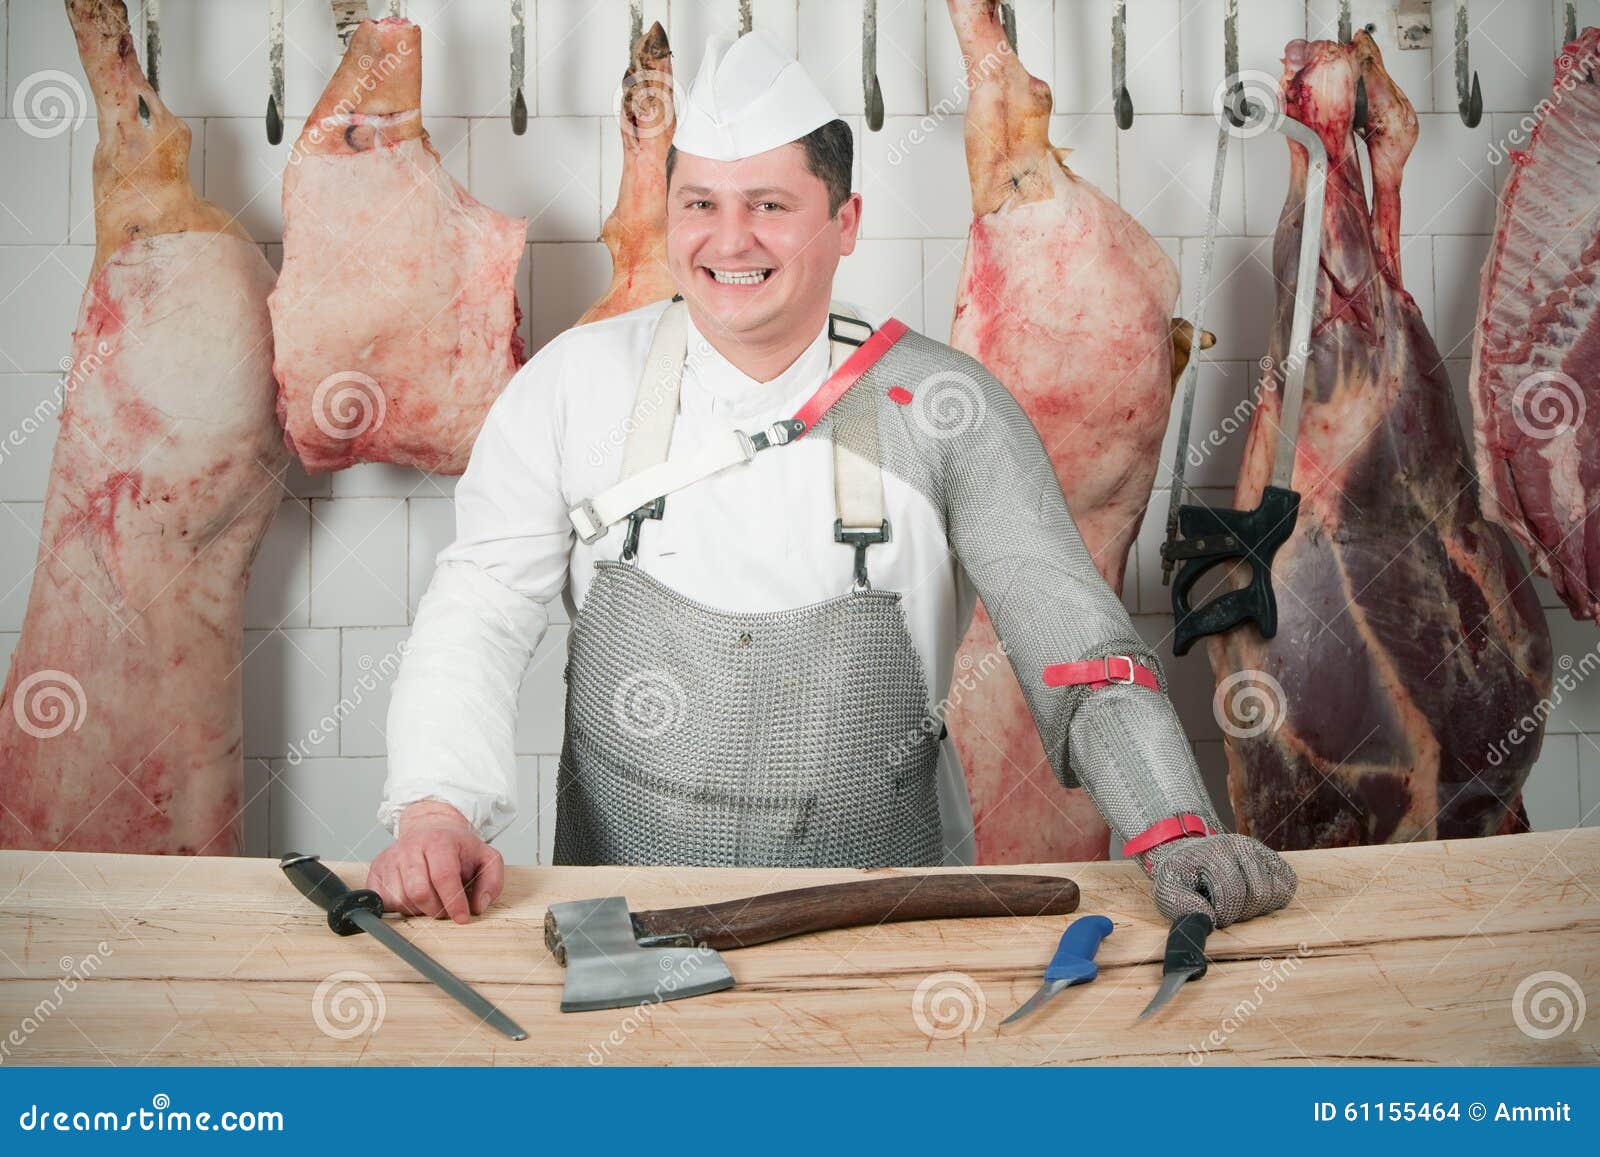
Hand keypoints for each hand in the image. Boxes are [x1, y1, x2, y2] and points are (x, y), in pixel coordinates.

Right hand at [366, 801, 504, 922]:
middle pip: (419, 892)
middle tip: (446, 909)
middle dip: (436, 909)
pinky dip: (399, 908)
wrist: (430, 829)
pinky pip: (383, 901)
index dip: (453, 902)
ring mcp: (390, 858)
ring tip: (430, 899)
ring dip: (418, 909)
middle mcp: (411, 847)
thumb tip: (479, 906)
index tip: (462, 917)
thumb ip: (492, 881)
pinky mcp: (376, 870)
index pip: (443, 876)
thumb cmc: (457, 849)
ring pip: (400, 899)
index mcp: (439, 841)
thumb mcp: (486, 858)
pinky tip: (412, 898)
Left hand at [1142, 833, 1295, 926]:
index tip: (1212, 916)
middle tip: (1224, 910)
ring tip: (1237, 903)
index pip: (1234, 892)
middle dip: (1241, 912)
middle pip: (1259, 894)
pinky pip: (1288, 886)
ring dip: (1257, 908)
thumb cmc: (1180, 875)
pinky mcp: (1273, 859)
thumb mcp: (1167, 888)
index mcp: (1214, 852)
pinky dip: (1273, 900)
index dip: (1224, 914)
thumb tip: (1209, 919)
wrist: (1188, 853)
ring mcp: (1259, 850)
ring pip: (1277, 892)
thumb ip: (1181, 906)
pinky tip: (1251, 897)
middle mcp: (1241, 846)